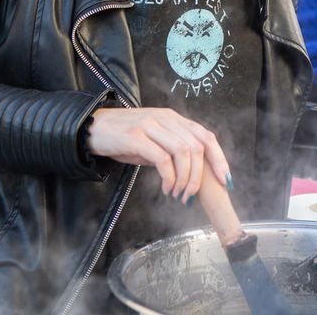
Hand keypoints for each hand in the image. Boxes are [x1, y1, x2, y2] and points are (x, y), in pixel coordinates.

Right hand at [88, 107, 229, 202]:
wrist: (91, 128)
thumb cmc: (123, 138)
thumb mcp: (153, 141)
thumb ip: (172, 150)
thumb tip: (193, 173)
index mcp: (174, 119)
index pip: (206, 136)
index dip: (219, 158)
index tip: (225, 180)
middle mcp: (166, 118)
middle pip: (197, 146)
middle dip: (200, 176)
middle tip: (191, 197)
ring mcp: (151, 125)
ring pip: (183, 152)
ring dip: (185, 179)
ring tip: (178, 195)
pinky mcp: (136, 137)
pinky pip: (162, 159)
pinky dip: (169, 178)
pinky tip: (166, 189)